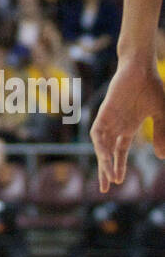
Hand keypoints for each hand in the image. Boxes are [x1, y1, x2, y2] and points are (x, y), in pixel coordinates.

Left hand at [91, 60, 164, 190]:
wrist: (141, 67)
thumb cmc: (151, 87)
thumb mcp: (161, 114)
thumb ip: (161, 133)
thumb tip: (159, 157)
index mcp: (128, 126)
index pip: (119, 151)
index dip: (118, 166)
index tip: (118, 182)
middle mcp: (116, 124)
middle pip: (108, 152)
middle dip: (106, 170)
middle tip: (104, 189)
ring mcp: (110, 118)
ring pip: (102, 145)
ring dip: (104, 162)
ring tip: (108, 179)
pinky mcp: (104, 112)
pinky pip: (98, 132)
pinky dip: (100, 146)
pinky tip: (104, 157)